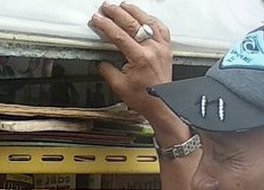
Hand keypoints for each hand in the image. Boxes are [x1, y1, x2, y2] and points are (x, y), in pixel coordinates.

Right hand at [89, 3, 173, 122]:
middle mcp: (152, 49)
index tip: (97, 19)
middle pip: (132, 23)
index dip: (105, 25)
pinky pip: (161, 28)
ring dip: (134, 11)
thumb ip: (107, 71)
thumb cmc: (143, 98)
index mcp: (140, 58)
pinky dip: (152, 20)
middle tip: (106, 7)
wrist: (161, 104)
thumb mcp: (118, 86)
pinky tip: (145, 16)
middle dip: (116, 13)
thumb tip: (100, 62)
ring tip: (123, 5)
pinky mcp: (167, 48)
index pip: (118, 35)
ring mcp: (162, 47)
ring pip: (148, 21)